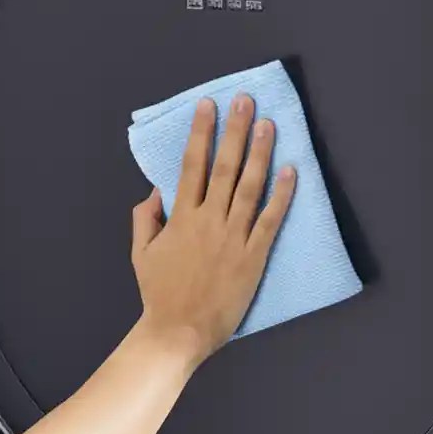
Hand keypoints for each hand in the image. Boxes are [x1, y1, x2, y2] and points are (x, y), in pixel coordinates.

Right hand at [130, 93, 296, 365]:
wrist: (178, 332)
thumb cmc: (160, 294)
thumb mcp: (141, 253)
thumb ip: (146, 218)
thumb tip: (155, 191)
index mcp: (181, 217)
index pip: (193, 165)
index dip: (201, 132)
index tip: (208, 106)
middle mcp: (209, 221)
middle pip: (225, 167)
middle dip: (235, 130)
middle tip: (245, 102)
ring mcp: (233, 238)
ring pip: (250, 187)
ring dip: (260, 153)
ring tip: (268, 125)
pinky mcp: (253, 257)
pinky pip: (271, 220)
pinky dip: (282, 195)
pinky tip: (291, 171)